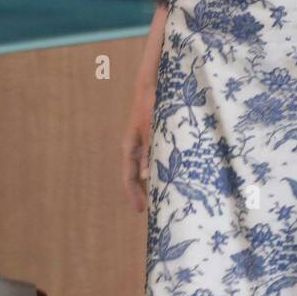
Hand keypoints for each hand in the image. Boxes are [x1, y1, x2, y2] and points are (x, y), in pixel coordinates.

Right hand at [121, 84, 156, 213]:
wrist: (152, 84)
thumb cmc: (151, 104)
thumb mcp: (152, 128)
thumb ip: (150, 151)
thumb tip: (144, 176)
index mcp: (129, 147)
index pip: (128, 177)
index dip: (133, 194)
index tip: (139, 210)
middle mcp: (134, 148)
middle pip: (134, 176)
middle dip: (141, 193)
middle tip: (152, 210)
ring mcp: (142, 144)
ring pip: (143, 169)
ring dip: (151, 183)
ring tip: (161, 198)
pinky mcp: (151, 139)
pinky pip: (152, 160)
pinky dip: (157, 171)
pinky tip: (168, 177)